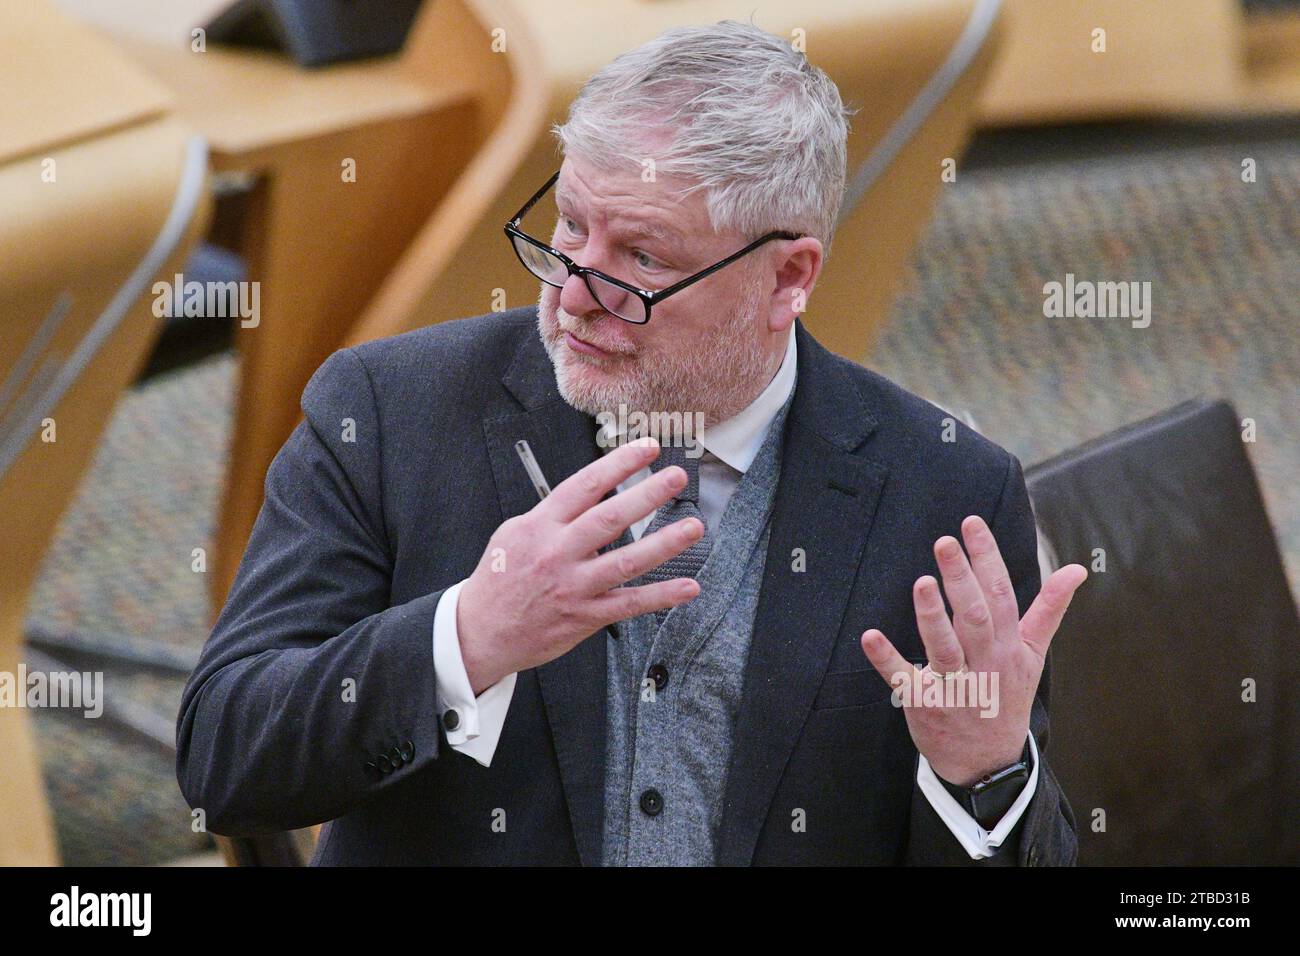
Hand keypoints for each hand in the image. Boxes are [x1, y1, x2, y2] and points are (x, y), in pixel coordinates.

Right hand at [456, 437, 703, 693]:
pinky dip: (661, 595)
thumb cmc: (499, 578)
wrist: (479, 632)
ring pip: (626, 562)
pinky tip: (688, 586)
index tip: (648, 449)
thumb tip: (591, 493)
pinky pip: (630, 604)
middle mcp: (558, 553)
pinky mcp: (585, 617)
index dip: (618, 464)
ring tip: (693, 526)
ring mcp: (574, 586)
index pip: (585, 486)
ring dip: (664, 543)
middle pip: (610, 518)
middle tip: (676, 477)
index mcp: (540, 526)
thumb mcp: (514, 533)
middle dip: (647, 494)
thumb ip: (553, 514)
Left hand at [860, 515, 1086, 785]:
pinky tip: (870, 637)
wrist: (989, 761)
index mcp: (1009, 647)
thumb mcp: (1033, 654)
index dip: (987, 559)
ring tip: (922, 582)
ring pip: (944, 648)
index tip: (972, 525)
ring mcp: (954, 686)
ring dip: (931, 616)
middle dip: (961, 580)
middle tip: (944, 543)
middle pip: (975, 618)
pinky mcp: (924, 703)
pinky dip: (887, 659)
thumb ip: (1049, 609)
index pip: (1002, 596)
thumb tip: (1076, 569)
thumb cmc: (1007, 695)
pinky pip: (904, 679)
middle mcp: (985, 665)